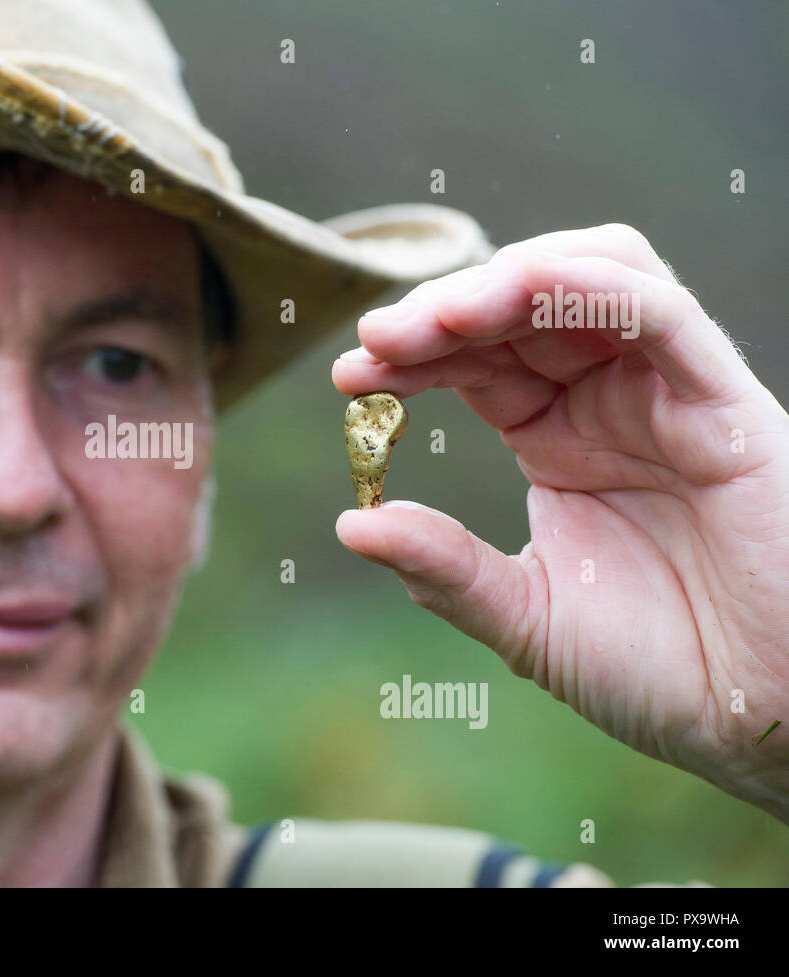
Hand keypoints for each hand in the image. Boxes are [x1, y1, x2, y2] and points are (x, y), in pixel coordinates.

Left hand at [331, 224, 788, 822]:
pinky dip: (588, 286)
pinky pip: (661, 314)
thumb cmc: (657, 672)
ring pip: (591, 281)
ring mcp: (668, 396)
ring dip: (505, 282)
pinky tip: (516, 291)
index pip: (476, 359)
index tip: (350, 377)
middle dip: (441, 311)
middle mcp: (610, 402)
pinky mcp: (726, 407)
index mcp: (559, 438)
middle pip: (520, 308)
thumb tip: (350, 525)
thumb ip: (445, 570)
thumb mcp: (526, 619)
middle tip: (376, 341)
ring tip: (431, 318)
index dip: (412, 355)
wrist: (760, 723)